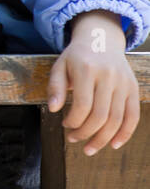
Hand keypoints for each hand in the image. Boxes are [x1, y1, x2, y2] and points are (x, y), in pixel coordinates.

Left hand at [48, 10, 139, 154]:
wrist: (101, 40)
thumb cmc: (76, 57)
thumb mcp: (59, 66)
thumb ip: (55, 87)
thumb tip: (54, 109)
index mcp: (87, 70)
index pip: (82, 104)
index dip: (73, 120)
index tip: (65, 125)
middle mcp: (109, 77)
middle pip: (100, 115)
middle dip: (86, 133)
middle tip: (73, 139)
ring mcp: (124, 83)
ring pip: (117, 119)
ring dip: (103, 138)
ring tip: (89, 148)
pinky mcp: (134, 89)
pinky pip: (133, 116)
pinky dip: (125, 133)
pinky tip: (114, 144)